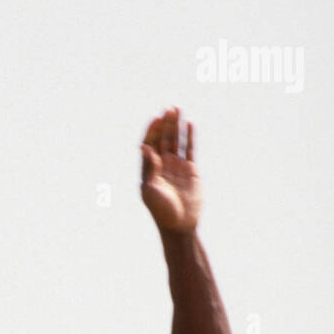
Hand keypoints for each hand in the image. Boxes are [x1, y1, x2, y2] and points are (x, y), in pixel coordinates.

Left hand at [140, 107, 200, 232]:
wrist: (179, 224)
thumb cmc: (162, 210)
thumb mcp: (150, 189)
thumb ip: (149, 167)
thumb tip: (144, 147)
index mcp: (149, 170)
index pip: (149, 145)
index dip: (152, 131)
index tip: (156, 119)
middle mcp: (162, 166)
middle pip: (163, 140)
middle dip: (165, 124)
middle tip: (168, 109)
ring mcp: (176, 167)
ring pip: (176, 141)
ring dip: (176, 126)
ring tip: (177, 109)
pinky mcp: (190, 170)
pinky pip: (190, 149)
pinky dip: (189, 137)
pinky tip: (189, 124)